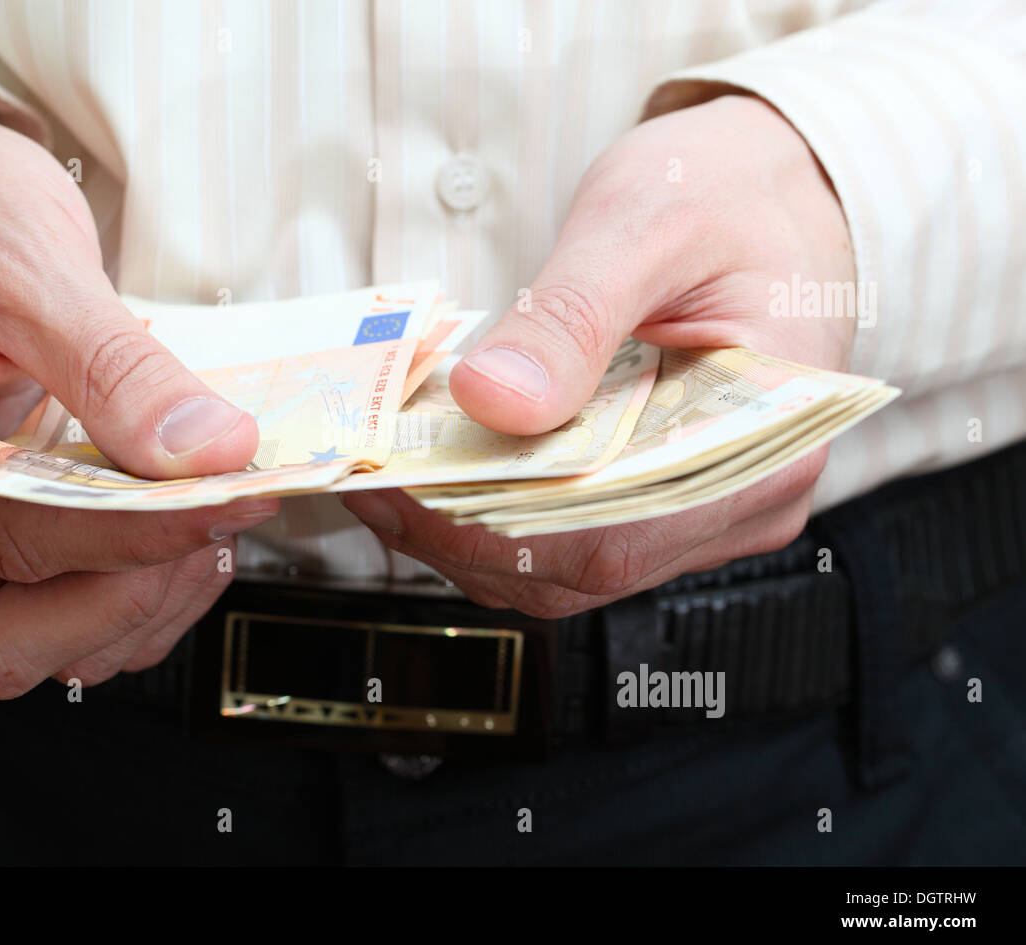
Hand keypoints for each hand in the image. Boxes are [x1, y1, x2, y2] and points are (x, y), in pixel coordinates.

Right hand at [0, 78, 274, 695]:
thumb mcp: (29, 257)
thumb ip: (116, 367)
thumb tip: (205, 450)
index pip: (9, 537)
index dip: (134, 535)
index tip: (226, 501)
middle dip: (122, 601)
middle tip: (208, 528)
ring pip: (26, 643)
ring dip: (133, 606)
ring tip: (203, 522)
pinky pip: (44, 610)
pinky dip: (123, 592)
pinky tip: (174, 531)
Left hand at [342, 94, 855, 616]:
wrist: (766, 190)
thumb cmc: (728, 194)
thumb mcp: (646, 225)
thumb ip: (572, 316)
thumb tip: (494, 399)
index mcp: (762, 444)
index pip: (615, 533)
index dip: (495, 525)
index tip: (403, 487)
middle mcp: (739, 498)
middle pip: (578, 563)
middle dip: (461, 528)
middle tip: (369, 475)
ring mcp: (699, 506)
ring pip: (562, 562)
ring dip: (465, 525)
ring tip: (387, 470)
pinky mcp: (659, 494)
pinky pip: (566, 530)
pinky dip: (493, 507)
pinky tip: (435, 467)